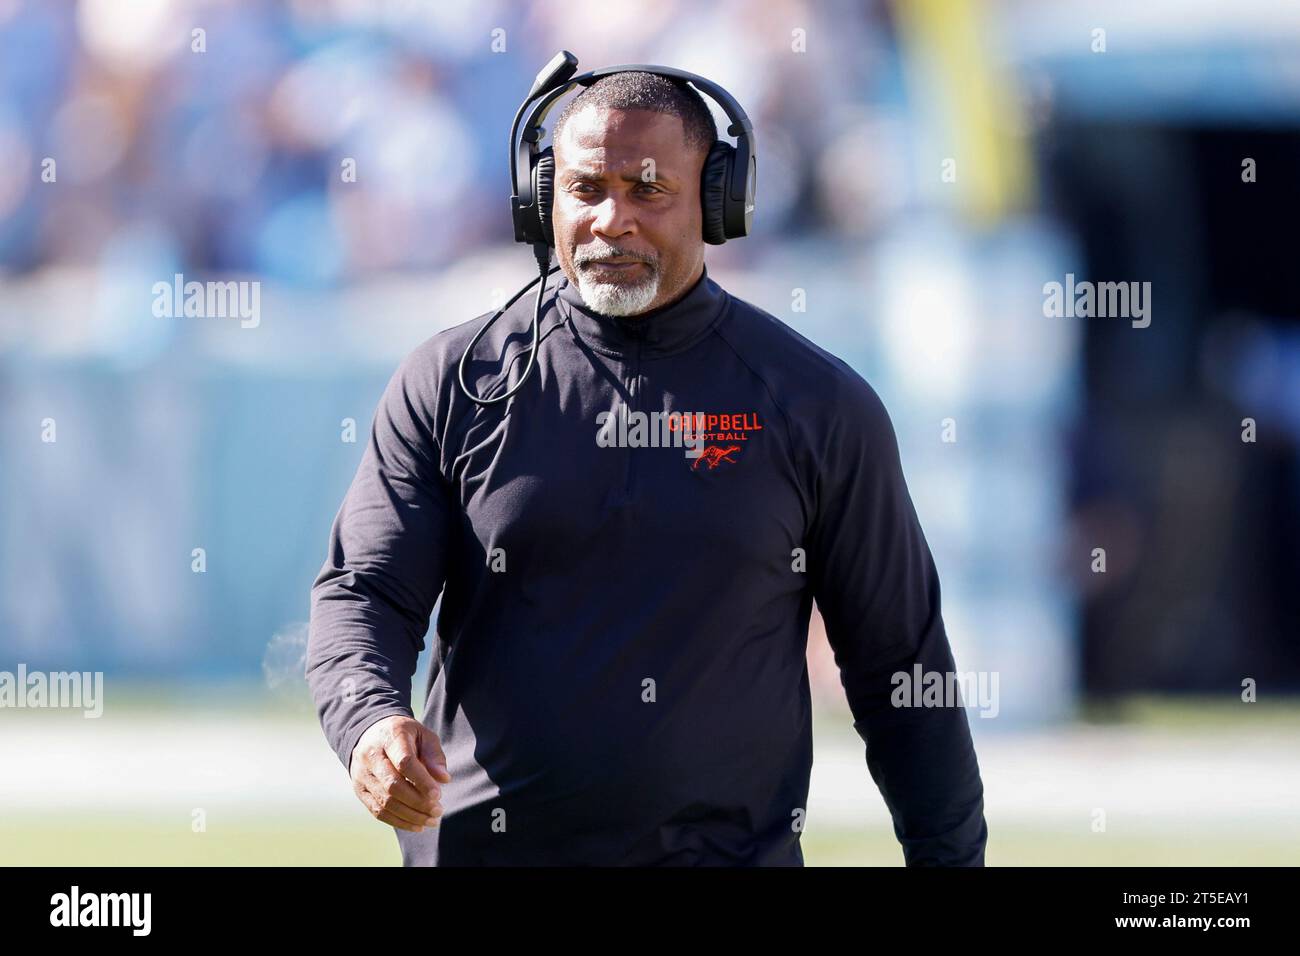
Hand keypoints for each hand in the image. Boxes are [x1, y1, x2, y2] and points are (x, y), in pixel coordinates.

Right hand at [349, 715, 451, 832]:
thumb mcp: (423, 735)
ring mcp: (362, 774)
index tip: (438, 794)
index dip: (422, 781)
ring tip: (432, 820)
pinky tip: (417, 825)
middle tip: (438, 810)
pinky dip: (399, 821)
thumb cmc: (404, 735)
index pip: (404, 762)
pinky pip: (377, 811)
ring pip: (385, 802)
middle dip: (418, 802)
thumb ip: (434, 755)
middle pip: (393, 785)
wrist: (370, 733)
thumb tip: (444, 779)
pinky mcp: (359, 789)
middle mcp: (371, 755)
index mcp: (390, 737)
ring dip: (411, 815)